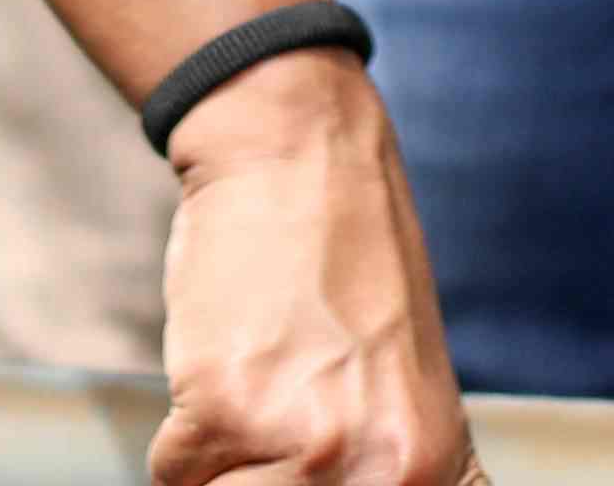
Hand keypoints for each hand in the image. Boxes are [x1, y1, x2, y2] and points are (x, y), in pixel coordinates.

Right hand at [150, 53, 471, 485]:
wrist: (298, 160)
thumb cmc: (347, 281)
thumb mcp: (404, 401)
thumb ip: (385, 478)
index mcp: (438, 475)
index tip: (296, 466)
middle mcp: (386, 473)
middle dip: (256, 482)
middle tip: (280, 419)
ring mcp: (310, 446)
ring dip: (218, 466)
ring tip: (261, 385)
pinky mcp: (229, 410)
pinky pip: (175, 473)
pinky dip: (184, 427)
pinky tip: (226, 356)